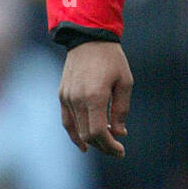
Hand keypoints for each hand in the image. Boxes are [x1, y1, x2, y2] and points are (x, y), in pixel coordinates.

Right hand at [58, 41, 133, 156]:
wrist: (88, 37)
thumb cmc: (112, 59)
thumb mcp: (125, 82)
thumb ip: (121, 109)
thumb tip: (119, 133)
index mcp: (94, 96)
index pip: (99, 132)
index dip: (110, 145)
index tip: (121, 150)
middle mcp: (77, 99)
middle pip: (88, 135)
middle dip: (103, 146)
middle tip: (117, 150)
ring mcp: (67, 98)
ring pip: (77, 130)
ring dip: (92, 141)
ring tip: (106, 144)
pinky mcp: (62, 95)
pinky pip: (66, 121)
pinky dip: (74, 134)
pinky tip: (84, 144)